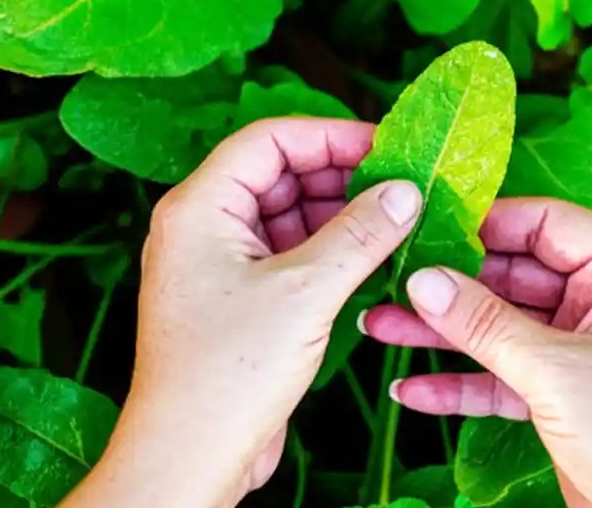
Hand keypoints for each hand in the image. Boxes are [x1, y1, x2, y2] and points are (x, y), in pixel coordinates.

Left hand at [65, 118, 421, 507]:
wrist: (189, 456)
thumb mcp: (305, 293)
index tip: (385, 146)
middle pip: (280, 175)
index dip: (330, 136)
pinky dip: (329, 252)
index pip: (270, 141)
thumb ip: (359, 235)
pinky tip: (373, 259)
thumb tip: (403, 193)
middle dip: (341, 177)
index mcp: (200, 208)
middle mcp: (203, 228)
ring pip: (288, 217)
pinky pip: (289, 256)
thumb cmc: (226, 374)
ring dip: (341, 217)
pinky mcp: (240, 301)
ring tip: (397, 222)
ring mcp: (220, 266)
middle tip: (401, 185)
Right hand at [361, 199, 591, 507]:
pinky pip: (501, 375)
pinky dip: (460, 381)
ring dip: (443, 332)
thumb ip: (486, 324)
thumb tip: (424, 280)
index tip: (430, 223)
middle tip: (392, 278)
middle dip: (453, 283)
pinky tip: (411, 388)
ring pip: (501, 327)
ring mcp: (581, 351)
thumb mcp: (557, 372)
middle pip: (516, 275)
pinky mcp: (561, 396)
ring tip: (380, 326)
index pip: (549, 224)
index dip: (490, 222)